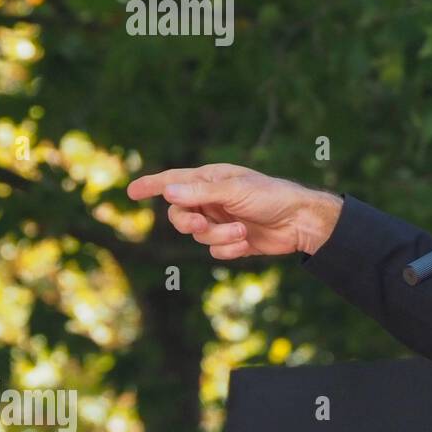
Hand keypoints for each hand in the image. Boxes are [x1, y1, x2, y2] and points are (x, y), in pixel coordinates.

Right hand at [126, 163, 342, 258]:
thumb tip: (167, 192)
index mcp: (210, 180)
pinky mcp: (232, 241)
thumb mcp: (235, 190)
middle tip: (202, 224)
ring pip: (198, 236)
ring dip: (218, 237)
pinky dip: (228, 250)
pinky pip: (214, 251)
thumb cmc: (271, 196)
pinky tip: (247, 243)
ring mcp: (221, 221)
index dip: (151, 185)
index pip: (173, 181)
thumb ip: (200, 193)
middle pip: (179, 215)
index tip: (131, 191)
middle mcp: (212, 200)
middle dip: (187, 223)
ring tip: (242, 230)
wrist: (300, 221)